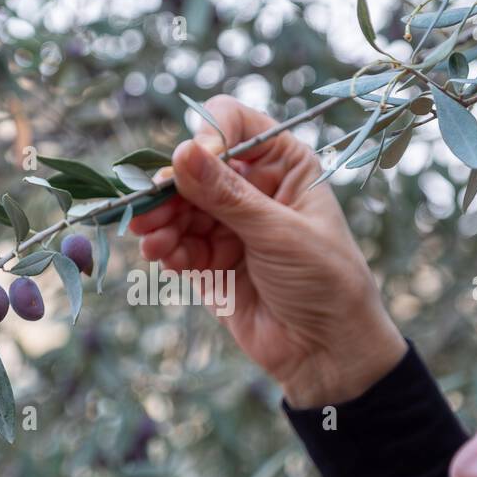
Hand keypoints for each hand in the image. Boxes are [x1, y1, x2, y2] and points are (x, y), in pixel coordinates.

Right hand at [130, 96, 405, 408]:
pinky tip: (159, 255)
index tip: (190, 160)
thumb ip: (227, 195)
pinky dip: (164, 247)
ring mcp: (230, 225)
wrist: (328, 352)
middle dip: (170, 187)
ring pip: (180, 207)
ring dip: (160, 220)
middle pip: (196, 168)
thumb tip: (181, 151)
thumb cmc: (326, 281)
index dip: (209, 134)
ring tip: (149, 239)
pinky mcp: (211, 262)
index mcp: (283, 165)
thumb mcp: (279, 232)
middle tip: (147, 209)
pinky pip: (177, 243)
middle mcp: (253, 188)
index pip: (236, 124)